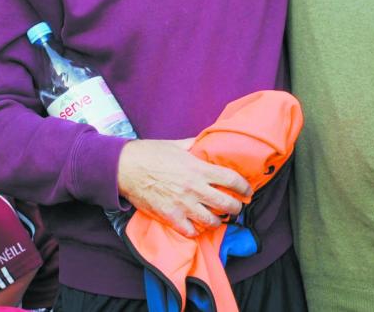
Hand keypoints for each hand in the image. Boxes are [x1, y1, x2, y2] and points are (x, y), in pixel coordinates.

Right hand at [118, 138, 251, 237]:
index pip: (232, 180)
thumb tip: (206, 142)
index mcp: (199, 169)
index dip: (244, 187)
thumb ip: (195, 145)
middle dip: (236, 208)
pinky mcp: (170, 217)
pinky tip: (196, 225)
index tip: (248, 191)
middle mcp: (195, 188)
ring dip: (218, 220)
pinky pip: (191, 231)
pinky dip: (196, 230)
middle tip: (236, 207)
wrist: (126, 168)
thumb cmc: (150, 153)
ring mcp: (183, 205)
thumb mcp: (177, 145)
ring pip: (212, 221)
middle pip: (227, 204)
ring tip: (217, 218)